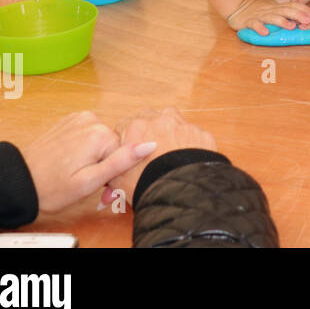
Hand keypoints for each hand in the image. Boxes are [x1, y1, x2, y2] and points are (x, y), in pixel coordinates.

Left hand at [22, 111, 158, 212]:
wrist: (17, 182)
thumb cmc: (50, 187)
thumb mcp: (90, 182)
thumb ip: (121, 162)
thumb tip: (149, 145)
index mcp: (99, 134)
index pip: (125, 151)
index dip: (114, 172)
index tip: (101, 188)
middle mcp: (91, 119)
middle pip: (113, 143)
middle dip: (104, 163)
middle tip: (88, 184)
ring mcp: (78, 118)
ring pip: (101, 139)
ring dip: (95, 156)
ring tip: (77, 173)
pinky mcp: (69, 121)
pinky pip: (88, 134)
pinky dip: (84, 147)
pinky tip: (71, 161)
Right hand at [102, 109, 216, 207]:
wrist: (180, 191)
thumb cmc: (147, 185)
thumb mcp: (118, 181)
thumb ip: (112, 172)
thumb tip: (110, 184)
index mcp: (135, 129)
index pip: (123, 125)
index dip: (125, 139)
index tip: (128, 150)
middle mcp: (158, 121)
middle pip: (147, 117)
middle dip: (146, 129)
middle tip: (147, 148)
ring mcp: (182, 125)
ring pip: (171, 118)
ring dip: (168, 128)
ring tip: (166, 147)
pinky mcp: (200, 133)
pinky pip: (192, 133)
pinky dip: (189, 142)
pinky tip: (186, 156)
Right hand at [224, 0, 309, 35]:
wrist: (239, 7)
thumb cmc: (259, 6)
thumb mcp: (274, 2)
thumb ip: (287, 2)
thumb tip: (301, 3)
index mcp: (277, 5)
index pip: (293, 5)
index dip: (304, 9)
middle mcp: (271, 10)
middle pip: (285, 11)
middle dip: (297, 15)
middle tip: (308, 20)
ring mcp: (260, 16)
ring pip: (272, 17)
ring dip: (282, 22)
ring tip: (291, 26)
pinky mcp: (249, 22)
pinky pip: (255, 25)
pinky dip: (260, 28)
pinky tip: (265, 33)